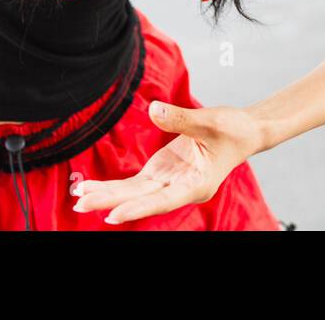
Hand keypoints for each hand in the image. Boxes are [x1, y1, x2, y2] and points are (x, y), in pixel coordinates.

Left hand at [70, 99, 262, 225]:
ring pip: (134, 192)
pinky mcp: (162, 172)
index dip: (138, 208)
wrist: (244, 131)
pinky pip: (135, 183)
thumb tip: (154, 109)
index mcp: (197, 184)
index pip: (163, 201)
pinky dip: (114, 185)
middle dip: (111, 201)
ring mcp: (170, 182)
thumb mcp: (211, 121)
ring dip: (108, 195)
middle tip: (82, 204)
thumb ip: (181, 118)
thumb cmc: (233, 129)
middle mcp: (180, 188)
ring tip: (80, 197)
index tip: (114, 214)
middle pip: (141, 198)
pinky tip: (93, 187)